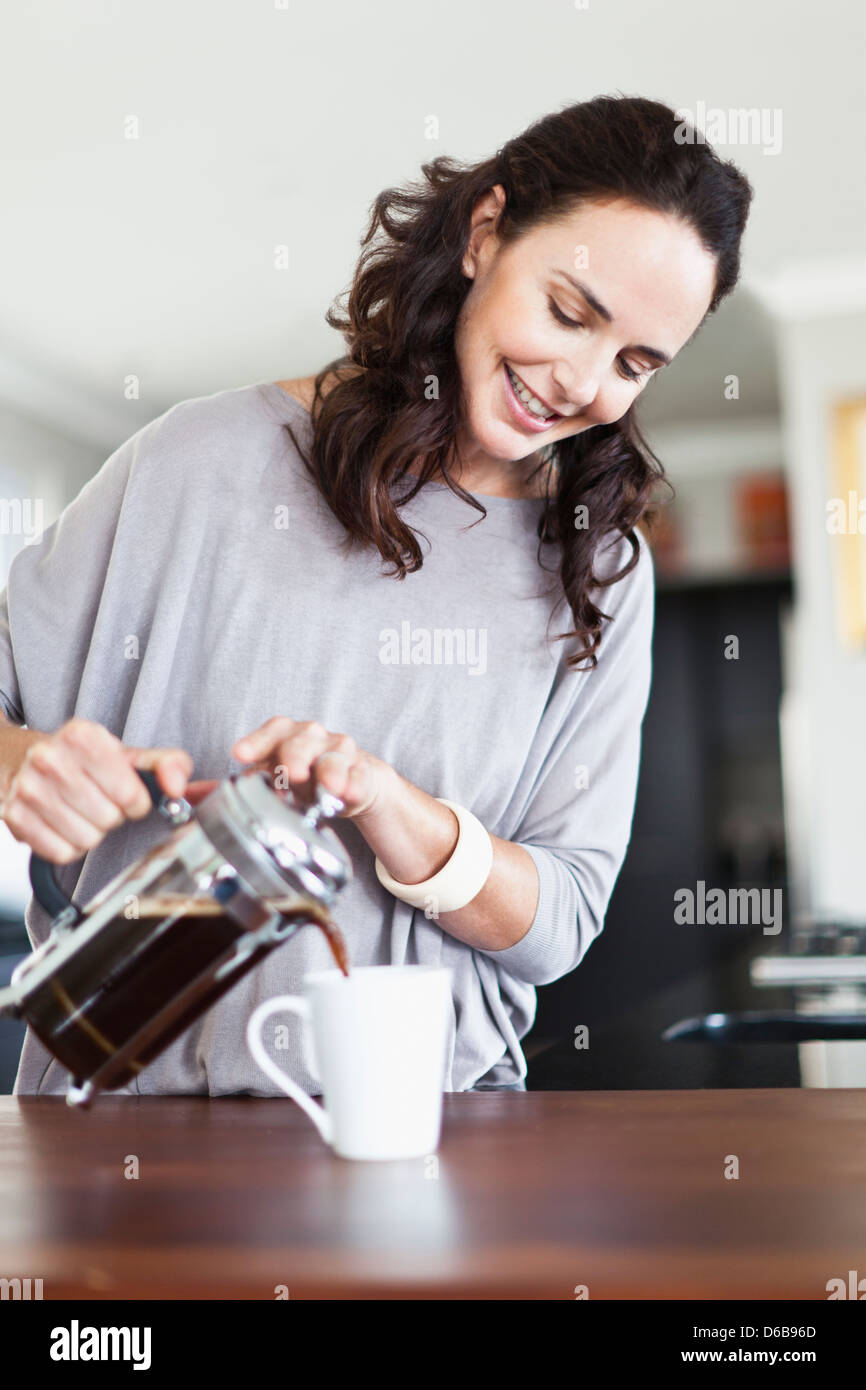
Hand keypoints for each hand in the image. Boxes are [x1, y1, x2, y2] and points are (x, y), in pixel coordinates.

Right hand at [0, 718, 193, 863]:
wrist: (21, 757)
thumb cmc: (81, 759)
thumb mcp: (126, 754)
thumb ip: (166, 764)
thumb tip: (178, 787)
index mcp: (83, 736)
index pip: (131, 794)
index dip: (136, 801)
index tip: (125, 793)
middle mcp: (50, 758)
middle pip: (108, 819)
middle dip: (111, 816)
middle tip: (98, 800)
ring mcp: (28, 788)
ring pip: (85, 839)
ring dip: (90, 832)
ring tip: (79, 811)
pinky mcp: (13, 816)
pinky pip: (60, 853)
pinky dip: (67, 846)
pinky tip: (62, 824)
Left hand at [232, 717, 388, 818]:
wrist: (348, 781)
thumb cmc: (304, 774)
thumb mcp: (273, 775)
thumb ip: (244, 781)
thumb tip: (201, 791)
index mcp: (285, 735)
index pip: (270, 732)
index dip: (255, 742)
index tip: (240, 754)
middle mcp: (312, 737)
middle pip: (302, 742)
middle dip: (295, 757)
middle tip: (291, 773)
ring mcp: (339, 752)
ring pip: (334, 757)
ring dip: (331, 771)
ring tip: (329, 786)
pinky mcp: (361, 771)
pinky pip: (359, 776)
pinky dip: (355, 785)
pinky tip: (350, 793)